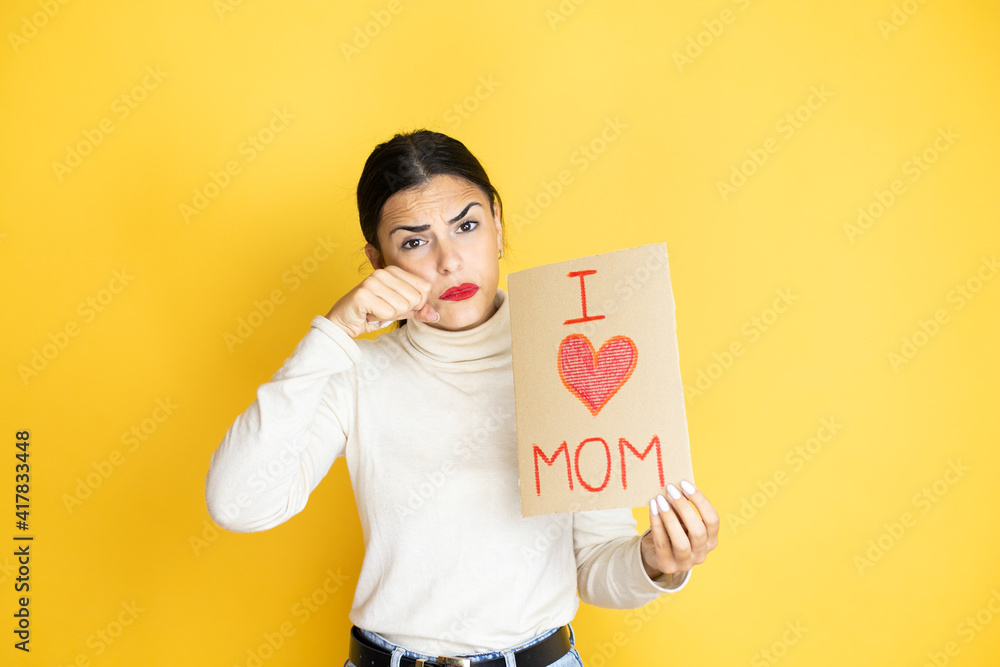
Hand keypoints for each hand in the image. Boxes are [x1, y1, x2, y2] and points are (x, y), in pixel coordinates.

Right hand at [325, 265, 439, 337]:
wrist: (343, 322)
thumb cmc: (371, 313)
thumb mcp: (399, 310)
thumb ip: (417, 311)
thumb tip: (436, 315)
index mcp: (394, 271)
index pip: (424, 288)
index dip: (416, 303)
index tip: (397, 305)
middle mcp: (383, 272)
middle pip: (415, 298)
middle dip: (402, 311)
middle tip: (384, 309)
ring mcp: (372, 281)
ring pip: (402, 306)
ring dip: (389, 315)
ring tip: (375, 311)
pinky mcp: (363, 295)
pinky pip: (388, 312)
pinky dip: (380, 319)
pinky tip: (369, 314)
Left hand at [640, 480, 718, 581]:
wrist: (655, 553)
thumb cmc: (672, 531)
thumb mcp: (681, 519)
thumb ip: (683, 507)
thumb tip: (677, 486)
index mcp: (711, 540)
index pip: (713, 520)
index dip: (700, 501)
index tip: (685, 484)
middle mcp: (702, 553)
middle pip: (698, 531)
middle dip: (684, 507)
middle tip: (670, 490)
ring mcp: (685, 563)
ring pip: (681, 542)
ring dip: (670, 518)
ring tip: (660, 500)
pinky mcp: (668, 565)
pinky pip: (662, 544)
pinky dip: (656, 524)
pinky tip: (652, 509)